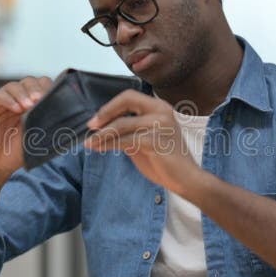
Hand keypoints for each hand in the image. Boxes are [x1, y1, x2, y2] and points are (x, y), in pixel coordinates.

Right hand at [0, 76, 52, 175]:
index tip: (53, 99)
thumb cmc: (19, 152)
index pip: (43, 85)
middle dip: (36, 89)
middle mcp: (18, 99)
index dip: (48, 88)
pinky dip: (8, 100)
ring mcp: (3, 102)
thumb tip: (65, 114)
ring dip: (23, 94)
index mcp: (32, 104)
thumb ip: (48, 124)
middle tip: (38, 99)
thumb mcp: (38, 137)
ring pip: (14, 86)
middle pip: (29, 82)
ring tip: (28, 106)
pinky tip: (16, 109)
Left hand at [83, 89, 204, 195]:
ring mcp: (161, 124)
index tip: (95, 120)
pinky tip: (100, 149)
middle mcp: (161, 110)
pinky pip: (126, 140)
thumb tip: (100, 128)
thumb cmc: (164, 160)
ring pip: (122, 124)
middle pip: (127, 100)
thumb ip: (126, 131)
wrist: (186, 179)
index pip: (129, 96)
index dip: (110, 106)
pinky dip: (109, 144)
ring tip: (89, 143)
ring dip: (102, 134)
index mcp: (159, 107)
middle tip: (90, 126)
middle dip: (105, 113)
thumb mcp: (142, 140)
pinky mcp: (157, 141)